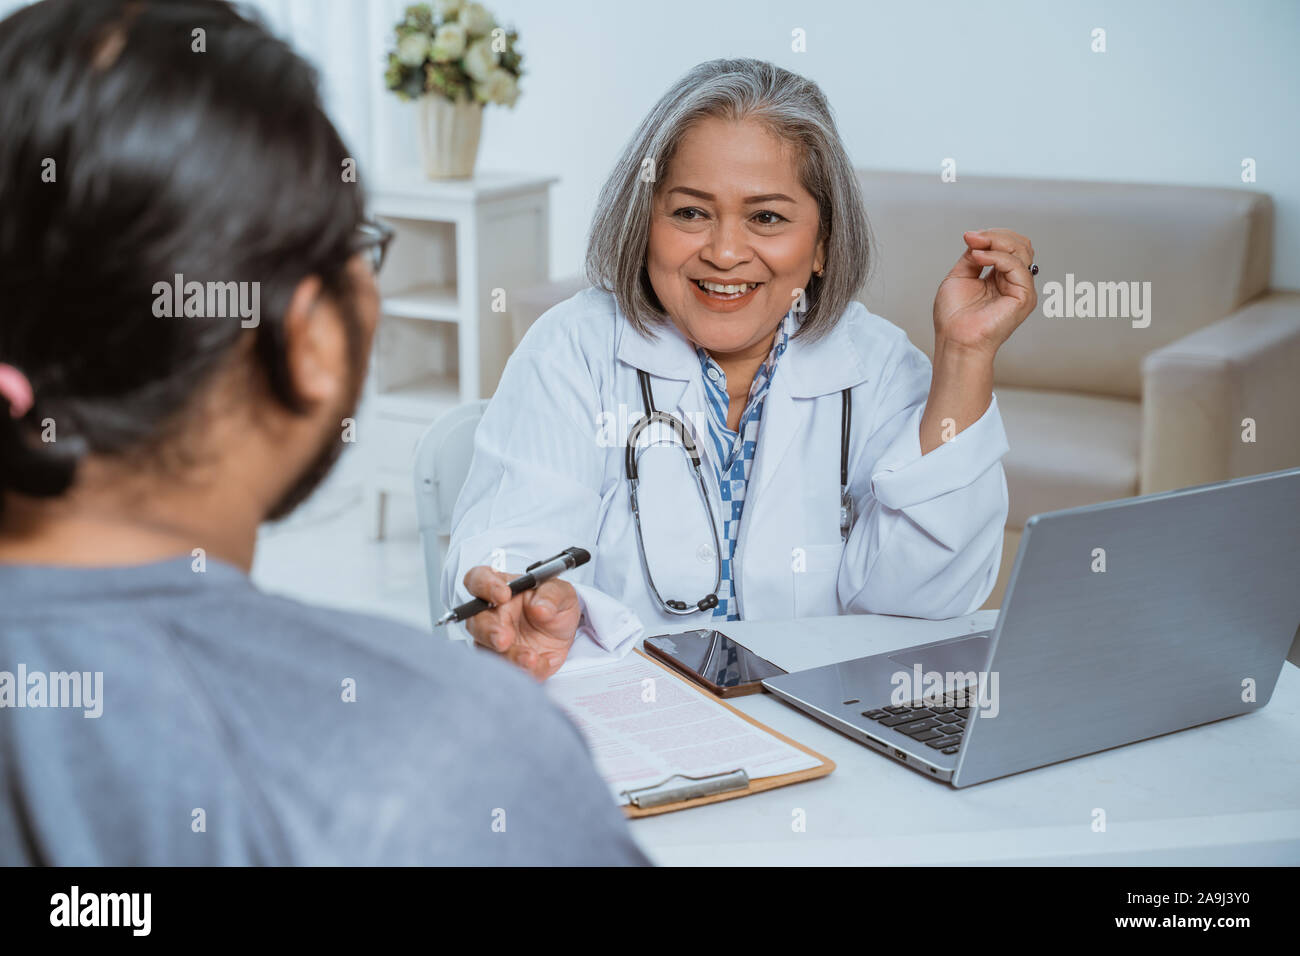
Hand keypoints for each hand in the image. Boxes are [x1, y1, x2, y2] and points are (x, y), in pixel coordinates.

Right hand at [461, 566, 580, 680]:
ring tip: (530, 657)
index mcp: (501, 588)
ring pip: (488, 650)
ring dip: (508, 656)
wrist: (564, 633)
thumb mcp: (562, 593)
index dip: (485, 585)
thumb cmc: (554, 605)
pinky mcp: (505, 661)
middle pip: (476, 621)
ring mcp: (494, 640)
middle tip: (504, 638)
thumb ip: (552, 595)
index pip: (479, 580)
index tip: (502, 594)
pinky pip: (508, 669)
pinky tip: (540, 663)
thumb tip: (539, 607)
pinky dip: (526, 669)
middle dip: (489, 631)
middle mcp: (492, 614)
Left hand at [932, 228, 1037, 356]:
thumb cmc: (954, 317)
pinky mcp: (1024, 297)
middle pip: (1019, 244)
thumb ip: (973, 256)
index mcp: (1000, 277)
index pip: (1008, 246)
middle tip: (972, 238)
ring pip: (1021, 250)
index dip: (991, 236)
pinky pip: (1016, 266)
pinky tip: (979, 257)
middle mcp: (1014, 282)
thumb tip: (978, 238)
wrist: (954, 339)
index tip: (968, 236)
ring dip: (996, 242)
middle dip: (995, 236)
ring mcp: (1021, 289)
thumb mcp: (960, 276)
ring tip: (975, 248)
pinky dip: (997, 256)